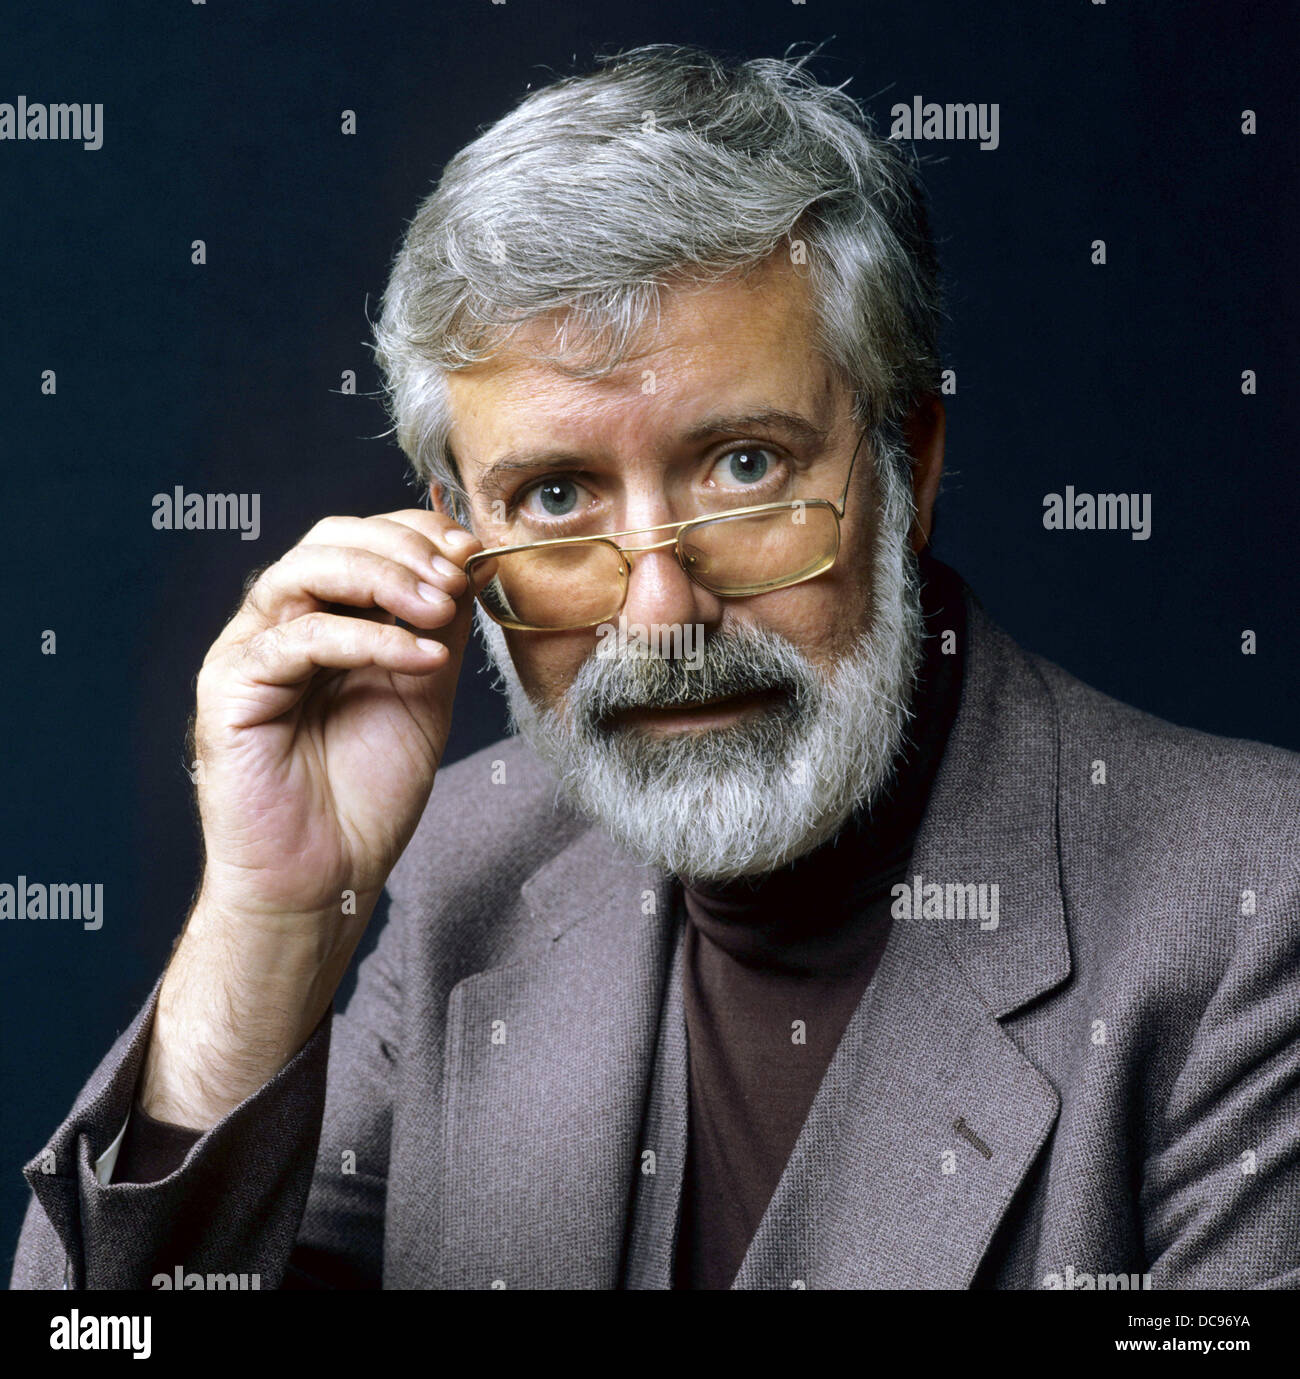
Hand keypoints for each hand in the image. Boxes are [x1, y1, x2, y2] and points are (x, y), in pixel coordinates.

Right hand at [140, 509, 492, 1126]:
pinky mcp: (231, 688)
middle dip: (403, 549)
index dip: (416, 533)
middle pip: (329, 539)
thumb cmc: (367, 794)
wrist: (326, 879)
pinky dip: (368, 638)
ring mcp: (250, 652)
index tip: (472, 551)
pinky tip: (423, 659)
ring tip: (440, 610)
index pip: (360, 539)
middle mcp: (280, 625)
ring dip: (384, 578)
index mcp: (323, 618)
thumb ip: (438, 626)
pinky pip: (298, 638)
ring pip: (304, 571)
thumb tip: (468, 557)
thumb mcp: (424, 692)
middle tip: (457, 579)